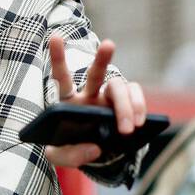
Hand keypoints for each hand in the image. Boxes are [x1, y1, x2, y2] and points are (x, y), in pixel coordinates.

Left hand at [44, 34, 147, 166]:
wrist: (95, 156)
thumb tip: (95, 147)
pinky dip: (139, 107)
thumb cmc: (73, 149)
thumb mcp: (60, 157)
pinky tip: (139, 122)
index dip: (58, 58)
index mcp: (68, 102)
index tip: (55, 37)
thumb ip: (69, 155)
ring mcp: (110, 98)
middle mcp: (90, 94)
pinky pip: (136, 96)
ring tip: (127, 128)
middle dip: (102, 58)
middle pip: (96, 73)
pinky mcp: (127, 104)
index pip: (61, 77)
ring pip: (120, 87)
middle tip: (109, 44)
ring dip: (126, 106)